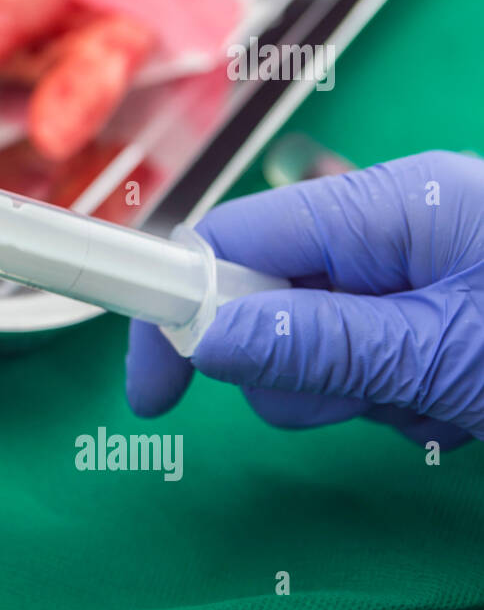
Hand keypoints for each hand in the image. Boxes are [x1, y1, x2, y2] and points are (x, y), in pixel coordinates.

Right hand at [126, 151, 483, 447]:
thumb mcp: (442, 354)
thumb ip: (321, 346)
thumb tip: (207, 344)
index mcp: (390, 203)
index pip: (236, 237)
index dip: (181, 306)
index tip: (155, 386)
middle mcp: (397, 224)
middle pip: (274, 295)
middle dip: (298, 368)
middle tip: (362, 401)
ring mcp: (422, 268)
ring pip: (322, 339)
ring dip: (362, 392)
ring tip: (437, 406)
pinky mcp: (440, 309)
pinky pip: (374, 356)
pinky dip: (401, 394)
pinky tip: (460, 406)